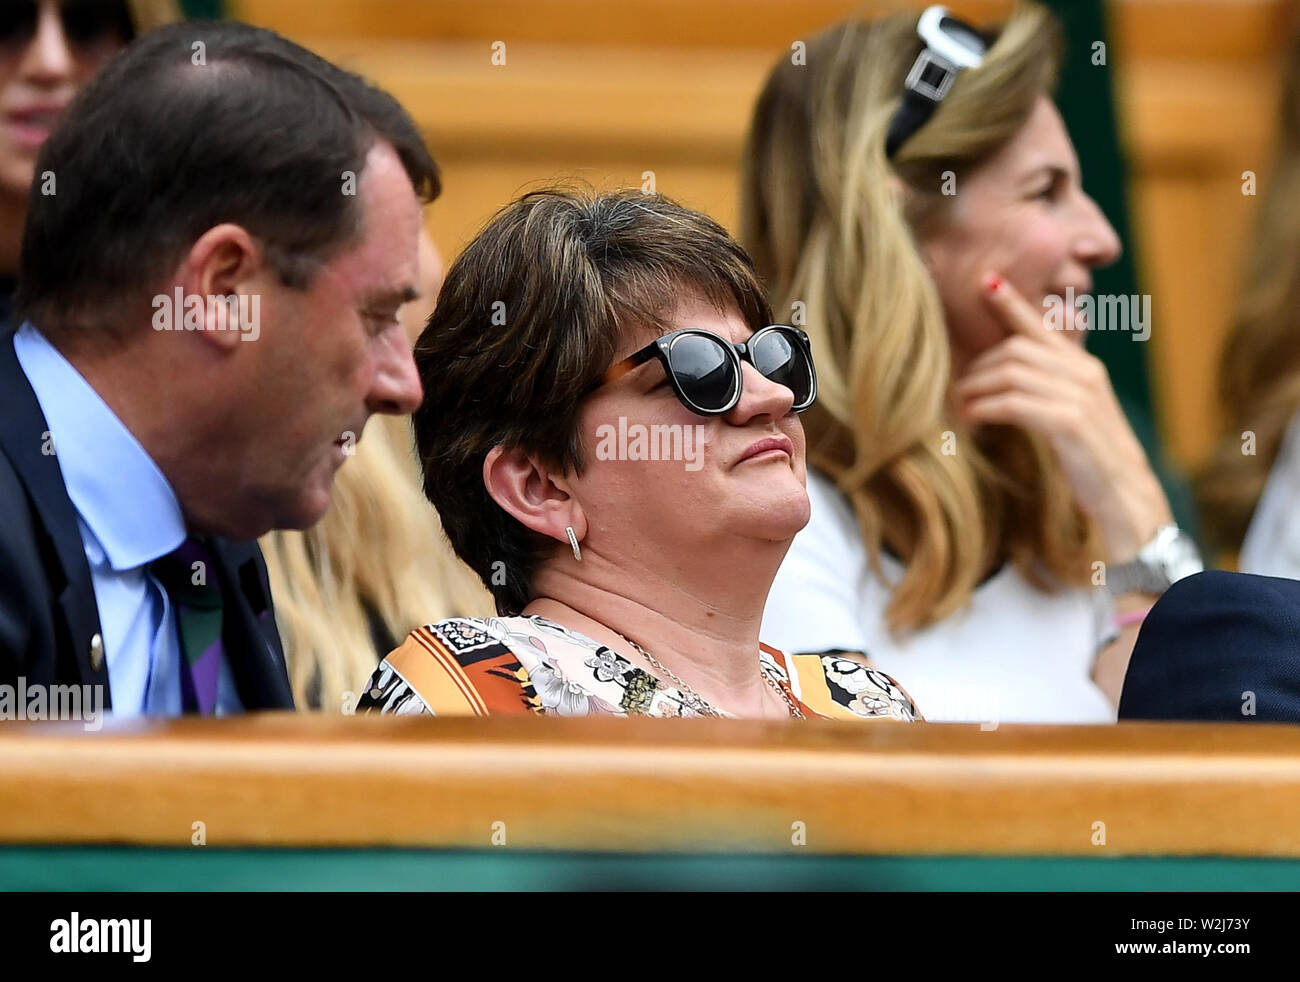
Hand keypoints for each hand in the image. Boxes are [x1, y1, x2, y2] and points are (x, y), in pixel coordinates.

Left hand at [952, 273, 1171, 561]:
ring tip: (961, 408)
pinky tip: (973, 419)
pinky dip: (986, 408)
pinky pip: (1014, 402)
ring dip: (976, 389)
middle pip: (1014, 351)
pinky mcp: (1069, 422)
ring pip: (1010, 373)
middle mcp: (1084, 374)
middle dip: (978, 367)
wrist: (1125, 497)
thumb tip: (1001, 383)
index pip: (1041, 327)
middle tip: (957, 389)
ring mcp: (1079, 396)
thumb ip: (1044, 392)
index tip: (986, 282)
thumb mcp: (1068, 416)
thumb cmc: (1091, 460)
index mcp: (1084, 369)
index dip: (1012, 303)